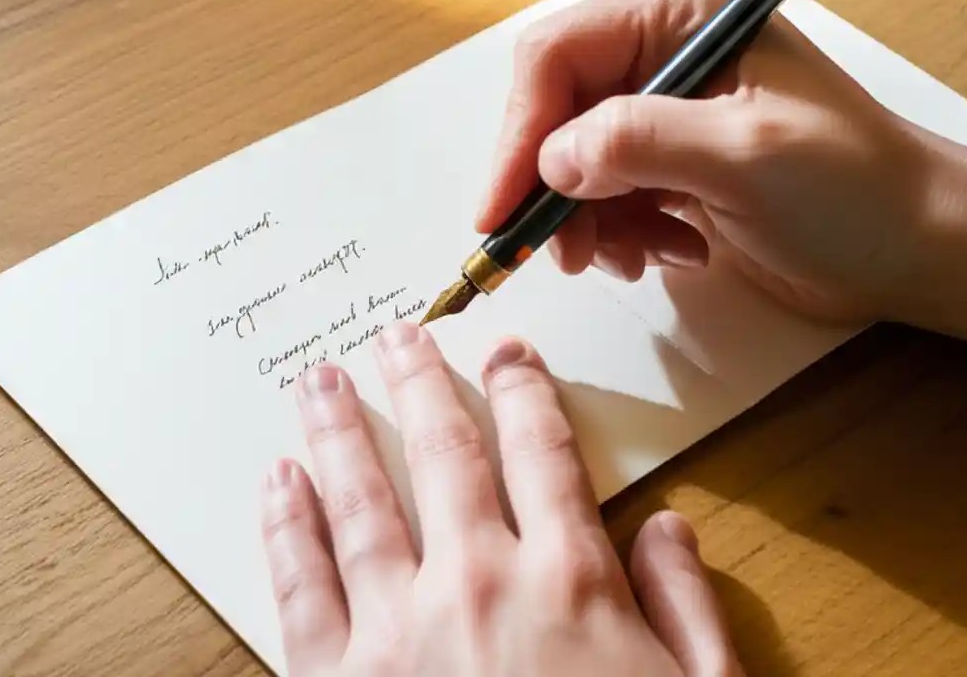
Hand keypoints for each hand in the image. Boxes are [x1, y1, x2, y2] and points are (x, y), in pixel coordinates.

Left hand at [260, 322, 743, 675]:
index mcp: (568, 583)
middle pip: (443, 452)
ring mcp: (395, 631)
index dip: (525, 393)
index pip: (543, 453)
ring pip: (359, 498)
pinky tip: (278, 478)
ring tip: (321, 379)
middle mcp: (476, 584)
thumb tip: (668, 527)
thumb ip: (688, 610)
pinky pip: (300, 583)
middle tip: (397, 335)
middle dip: (421, 382)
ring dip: (339, 430)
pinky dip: (286, 524)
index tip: (507, 354)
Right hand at [481, 0, 966, 330]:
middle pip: (554, 113)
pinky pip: (602, 194)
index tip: (502, 212)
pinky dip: (619, 233)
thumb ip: (637, 144)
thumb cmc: (852, 189)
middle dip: (554, 190)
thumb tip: (549, 161)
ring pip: (570, 163)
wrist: (908, 247)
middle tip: (564, 254)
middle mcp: (664, 48)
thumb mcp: (743, 157)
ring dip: (589, 222)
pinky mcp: (668, 158)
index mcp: (682, 12)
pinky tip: (670, 251)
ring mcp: (665, 106)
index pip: (557, 56)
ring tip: (635, 257)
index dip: (520, 135)